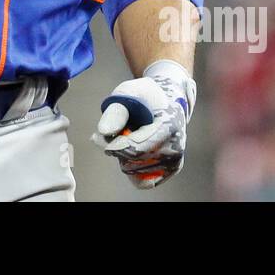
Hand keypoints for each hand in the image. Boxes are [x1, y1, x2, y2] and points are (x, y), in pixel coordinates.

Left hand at [91, 60, 196, 188]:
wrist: (166, 101)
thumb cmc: (144, 97)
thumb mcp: (128, 93)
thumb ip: (115, 112)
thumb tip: (105, 131)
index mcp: (169, 127)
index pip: (137, 148)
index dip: (115, 146)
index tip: (98, 137)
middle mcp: (176, 148)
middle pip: (132, 161)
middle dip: (114, 148)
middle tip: (107, 132)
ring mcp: (174, 161)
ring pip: (133, 171)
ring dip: (120, 156)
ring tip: (123, 136)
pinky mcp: (169, 171)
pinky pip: (140, 181)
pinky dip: (129, 167)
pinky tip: (128, 151)